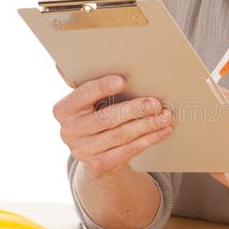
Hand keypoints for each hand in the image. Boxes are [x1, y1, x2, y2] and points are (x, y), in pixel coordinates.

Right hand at [52, 74, 172, 176]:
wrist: (94, 154)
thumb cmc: (95, 117)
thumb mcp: (87, 102)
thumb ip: (87, 85)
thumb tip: (66, 62)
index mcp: (63, 110)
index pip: (82, 95)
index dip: (101, 87)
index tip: (121, 80)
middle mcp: (69, 131)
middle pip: (106, 118)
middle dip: (134, 109)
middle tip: (155, 103)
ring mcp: (83, 151)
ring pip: (121, 135)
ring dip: (147, 125)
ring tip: (165, 116)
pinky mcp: (99, 165)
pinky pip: (129, 150)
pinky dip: (149, 139)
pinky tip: (162, 131)